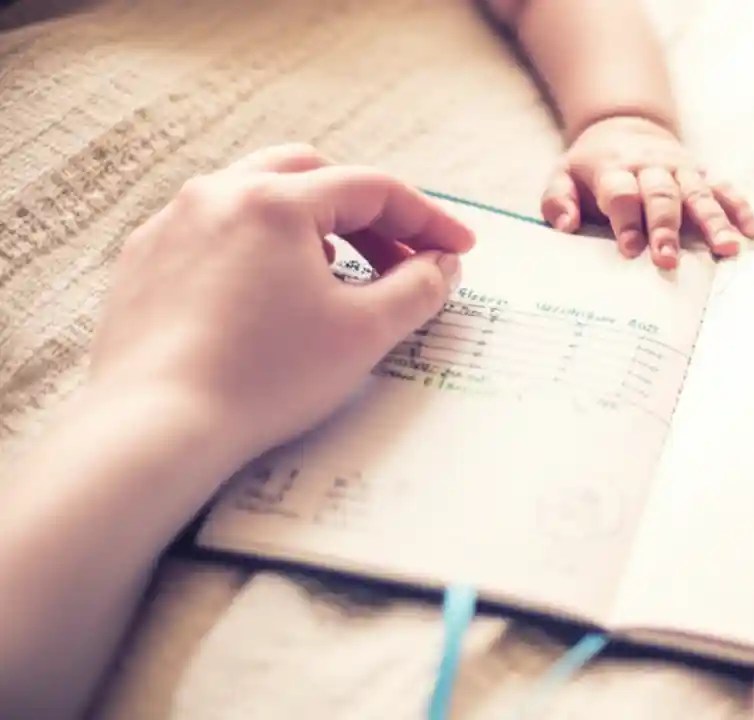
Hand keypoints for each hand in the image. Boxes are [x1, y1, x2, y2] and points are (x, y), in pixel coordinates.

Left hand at [88, 144, 474, 462]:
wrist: (156, 427)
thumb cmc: (264, 378)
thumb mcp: (365, 332)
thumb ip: (418, 288)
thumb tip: (440, 265)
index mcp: (275, 202)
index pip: (372, 189)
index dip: (426, 218)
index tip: (457, 249)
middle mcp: (217, 194)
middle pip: (312, 174)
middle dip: (366, 210)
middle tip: (400, 255)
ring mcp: (172, 224)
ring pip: (257, 195)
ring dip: (311, 224)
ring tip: (336, 274)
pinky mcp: (144, 260)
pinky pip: (214, 231)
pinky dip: (257, 247)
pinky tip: (269, 295)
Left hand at [541, 115, 753, 269]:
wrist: (623, 126)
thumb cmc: (592, 166)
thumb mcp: (563, 176)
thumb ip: (558, 201)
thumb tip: (566, 226)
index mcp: (614, 169)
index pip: (622, 193)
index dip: (627, 220)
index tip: (630, 249)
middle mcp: (652, 168)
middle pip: (662, 196)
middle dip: (666, 228)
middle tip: (668, 260)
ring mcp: (681, 171)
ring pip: (699, 194)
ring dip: (714, 222)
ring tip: (727, 249)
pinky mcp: (702, 175)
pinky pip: (725, 189)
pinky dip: (740, 208)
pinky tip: (751, 231)